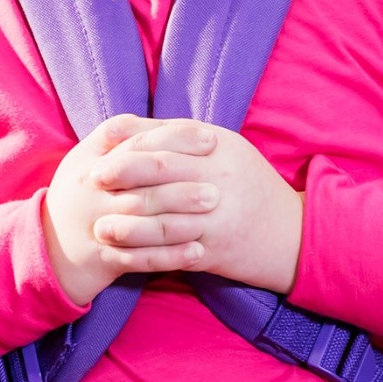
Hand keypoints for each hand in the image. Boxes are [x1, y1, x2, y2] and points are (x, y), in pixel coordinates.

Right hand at [41, 115, 211, 306]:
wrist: (49, 247)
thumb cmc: (81, 194)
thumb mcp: (88, 159)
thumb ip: (121, 136)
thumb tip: (172, 122)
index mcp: (91, 160)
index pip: (138, 142)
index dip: (177, 138)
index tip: (211, 139)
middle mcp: (92, 190)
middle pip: (142, 180)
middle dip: (183, 180)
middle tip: (218, 184)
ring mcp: (97, 225)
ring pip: (144, 221)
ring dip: (182, 217)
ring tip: (214, 211)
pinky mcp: (103, 259)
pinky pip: (140, 259)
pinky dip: (170, 256)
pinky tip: (198, 253)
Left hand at [82, 118, 304, 295]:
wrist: (290, 233)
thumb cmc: (249, 185)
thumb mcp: (225, 150)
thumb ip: (179, 136)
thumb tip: (124, 126)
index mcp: (219, 148)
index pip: (165, 140)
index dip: (130, 145)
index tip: (101, 153)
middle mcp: (218, 178)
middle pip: (160, 172)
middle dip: (121, 175)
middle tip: (92, 182)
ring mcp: (218, 216)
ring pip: (163, 216)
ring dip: (127, 223)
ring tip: (99, 226)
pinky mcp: (216, 250)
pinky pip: (173, 252)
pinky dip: (145, 254)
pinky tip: (124, 255)